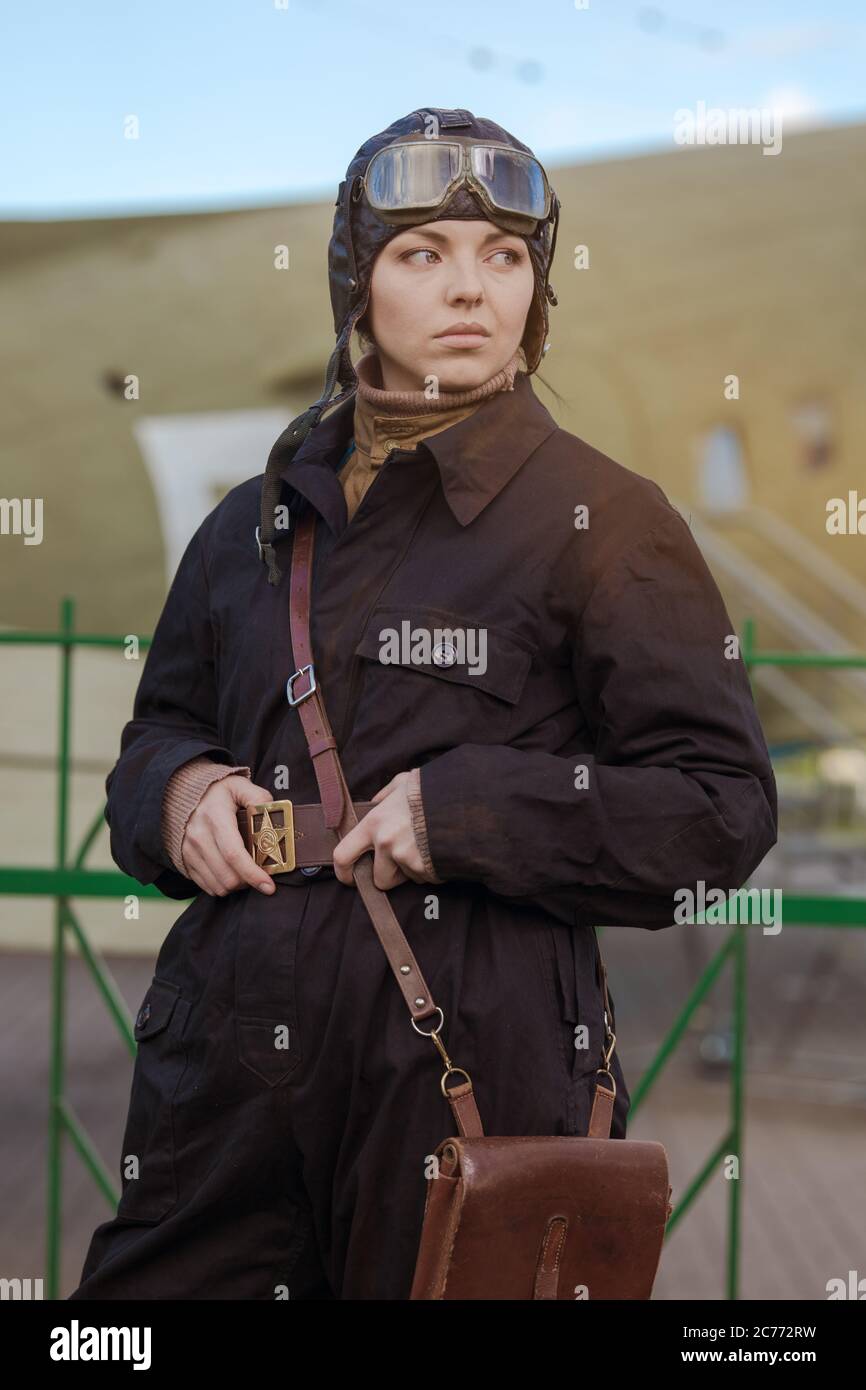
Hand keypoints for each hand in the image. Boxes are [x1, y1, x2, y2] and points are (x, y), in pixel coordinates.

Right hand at [181, 775, 277, 896]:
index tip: (269, 886)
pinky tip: (232, 874)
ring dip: (237, 886)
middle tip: (261, 875)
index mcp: (215, 817)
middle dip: (249, 882)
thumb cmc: (217, 791)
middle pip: (227, 876)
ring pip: (218, 885)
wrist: (182, 793)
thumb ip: (259, 797)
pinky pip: (207, 886)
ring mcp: (189, 851)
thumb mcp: (239, 785)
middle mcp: (198, 836)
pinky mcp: (186, 861)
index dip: (253, 874)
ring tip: (246, 873)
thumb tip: (273, 813)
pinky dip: (222, 886)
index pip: (234, 854)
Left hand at [332, 770, 438, 889]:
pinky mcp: (426, 868)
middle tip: (405, 861)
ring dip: (415, 869)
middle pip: (379, 878)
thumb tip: (376, 802)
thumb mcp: (402, 782)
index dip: (343, 872)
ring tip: (429, 847)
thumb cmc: (430, 788)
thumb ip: (384, 795)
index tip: (349, 878)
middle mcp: (386, 843)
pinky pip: (427, 877)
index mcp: (374, 823)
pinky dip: (433, 870)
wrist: (462, 797)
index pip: (343, 856)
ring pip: (407, 878)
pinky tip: (440, 851)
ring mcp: (406, 858)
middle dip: (392, 875)